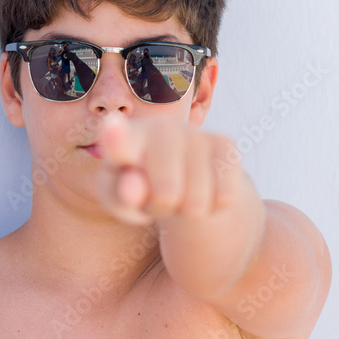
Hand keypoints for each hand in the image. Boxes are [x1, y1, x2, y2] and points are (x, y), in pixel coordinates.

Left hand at [94, 116, 242, 224]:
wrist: (180, 176)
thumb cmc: (140, 186)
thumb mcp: (119, 199)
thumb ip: (118, 197)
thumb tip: (132, 191)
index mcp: (125, 139)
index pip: (119, 140)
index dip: (116, 138)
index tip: (112, 128)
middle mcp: (161, 128)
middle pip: (166, 195)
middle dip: (161, 207)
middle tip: (156, 193)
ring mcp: (195, 134)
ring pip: (196, 203)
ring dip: (186, 209)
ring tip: (178, 191)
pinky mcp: (225, 145)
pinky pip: (225, 197)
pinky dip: (212, 206)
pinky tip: (203, 188)